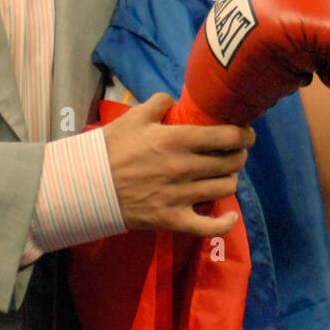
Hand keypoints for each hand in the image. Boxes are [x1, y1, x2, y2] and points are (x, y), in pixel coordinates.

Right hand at [103, 92, 254, 235]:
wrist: (84, 185)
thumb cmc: (110, 148)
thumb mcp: (133, 116)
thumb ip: (159, 103)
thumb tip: (175, 101)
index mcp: (175, 139)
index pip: (226, 136)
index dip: (244, 135)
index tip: (246, 133)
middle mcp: (182, 168)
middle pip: (230, 162)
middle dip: (238, 155)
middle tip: (234, 153)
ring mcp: (178, 196)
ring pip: (225, 188)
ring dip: (230, 180)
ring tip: (224, 174)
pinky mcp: (171, 220)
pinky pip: (208, 228)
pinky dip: (225, 222)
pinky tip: (230, 214)